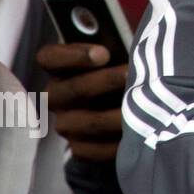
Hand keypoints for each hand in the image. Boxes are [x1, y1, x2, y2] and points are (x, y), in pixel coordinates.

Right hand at [35, 42, 127, 161]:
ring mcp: (67, 123)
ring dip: (115, 116)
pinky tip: (136, 135)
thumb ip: (124, 43)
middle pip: (69, 90)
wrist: (136, 104)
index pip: (49, 58)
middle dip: (103, 81)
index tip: (103, 53)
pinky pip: (91, 150)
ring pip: (84, 122)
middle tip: (131, 74)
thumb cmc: (128, 67)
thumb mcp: (126, 50)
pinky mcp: (80, 147)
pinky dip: (115, 144)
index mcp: (62, 66)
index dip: (72, 55)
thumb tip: (138, 44)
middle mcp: (58, 95)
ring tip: (144, 108)